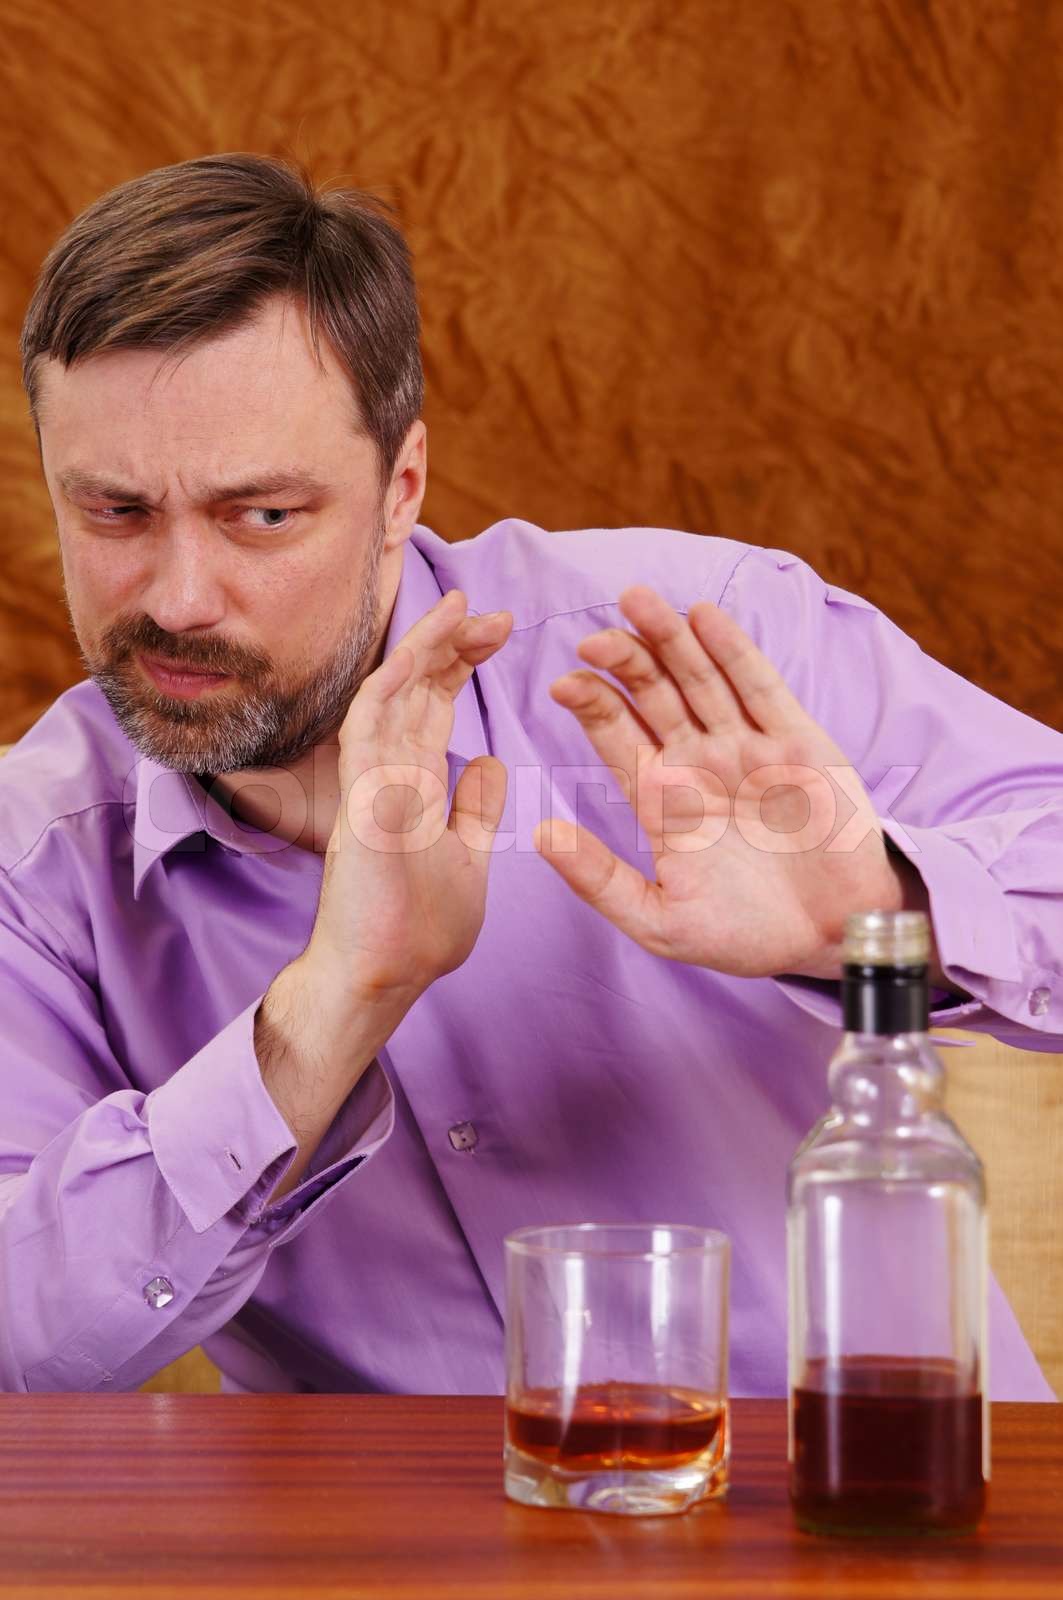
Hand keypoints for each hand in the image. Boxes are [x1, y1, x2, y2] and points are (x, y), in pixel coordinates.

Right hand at [306, 590, 512, 1002]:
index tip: (499, 630)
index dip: (461, 662)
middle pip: (417, 689)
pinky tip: (418, 654)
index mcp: (413, 782)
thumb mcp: (465, 858)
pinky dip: (391, 689)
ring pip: (391, 695)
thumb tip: (487, 761)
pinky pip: (369, 731)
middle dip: (453, 644)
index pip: (435, 705)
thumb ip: (472, 809)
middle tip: (495, 612)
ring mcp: (371, 784)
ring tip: (461, 608)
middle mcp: (387, 773)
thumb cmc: (418, 929)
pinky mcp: (361, 803)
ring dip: (424, 649)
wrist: (384, 978)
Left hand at [533, 585, 906, 980]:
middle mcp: (699, 761)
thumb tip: (540, 837)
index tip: (564, 684)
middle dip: (624, 662)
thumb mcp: (660, 920)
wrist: (833, 938)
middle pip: (653, 695)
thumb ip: (600, 881)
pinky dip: (733, 651)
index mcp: (662, 797)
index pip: (617, 736)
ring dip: (670, 639)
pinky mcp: (798, 741)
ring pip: (701, 679)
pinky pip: (761, 687)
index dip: (592, 705)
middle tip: (594, 638)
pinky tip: (705, 616)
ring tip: (638, 601)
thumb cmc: (745, 935)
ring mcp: (748, 746)